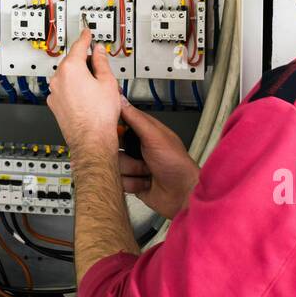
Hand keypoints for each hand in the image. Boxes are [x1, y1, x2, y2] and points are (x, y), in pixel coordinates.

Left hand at [46, 28, 122, 157]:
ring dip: (80, 78)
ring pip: (68, 77)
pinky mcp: (54, 105)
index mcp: (71, 68)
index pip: (78, 46)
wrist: (91, 140)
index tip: (86, 32)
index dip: (85, 37)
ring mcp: (54, 93)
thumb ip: (101, 62)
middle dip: (85, 63)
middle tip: (100, 69)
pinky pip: (64, 90)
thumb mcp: (108, 82)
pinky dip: (74, 90)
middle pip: (72, 62)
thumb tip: (98, 51)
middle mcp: (58, 79)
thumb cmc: (100, 116)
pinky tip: (87, 99)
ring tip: (96, 90)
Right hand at [118, 101, 199, 219]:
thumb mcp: (155, 137)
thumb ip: (136, 119)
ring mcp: (135, 165)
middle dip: (124, 154)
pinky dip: (132, 184)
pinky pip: (120, 181)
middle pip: (115, 145)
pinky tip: (146, 184)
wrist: (182, 195)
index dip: (115, 126)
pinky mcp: (132, 182)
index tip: (113, 131)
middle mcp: (139, 148)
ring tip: (147, 172)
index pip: (123, 122)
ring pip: (116, 164)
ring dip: (131, 170)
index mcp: (146, 132)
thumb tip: (122, 100)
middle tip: (139, 156)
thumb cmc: (177, 164)